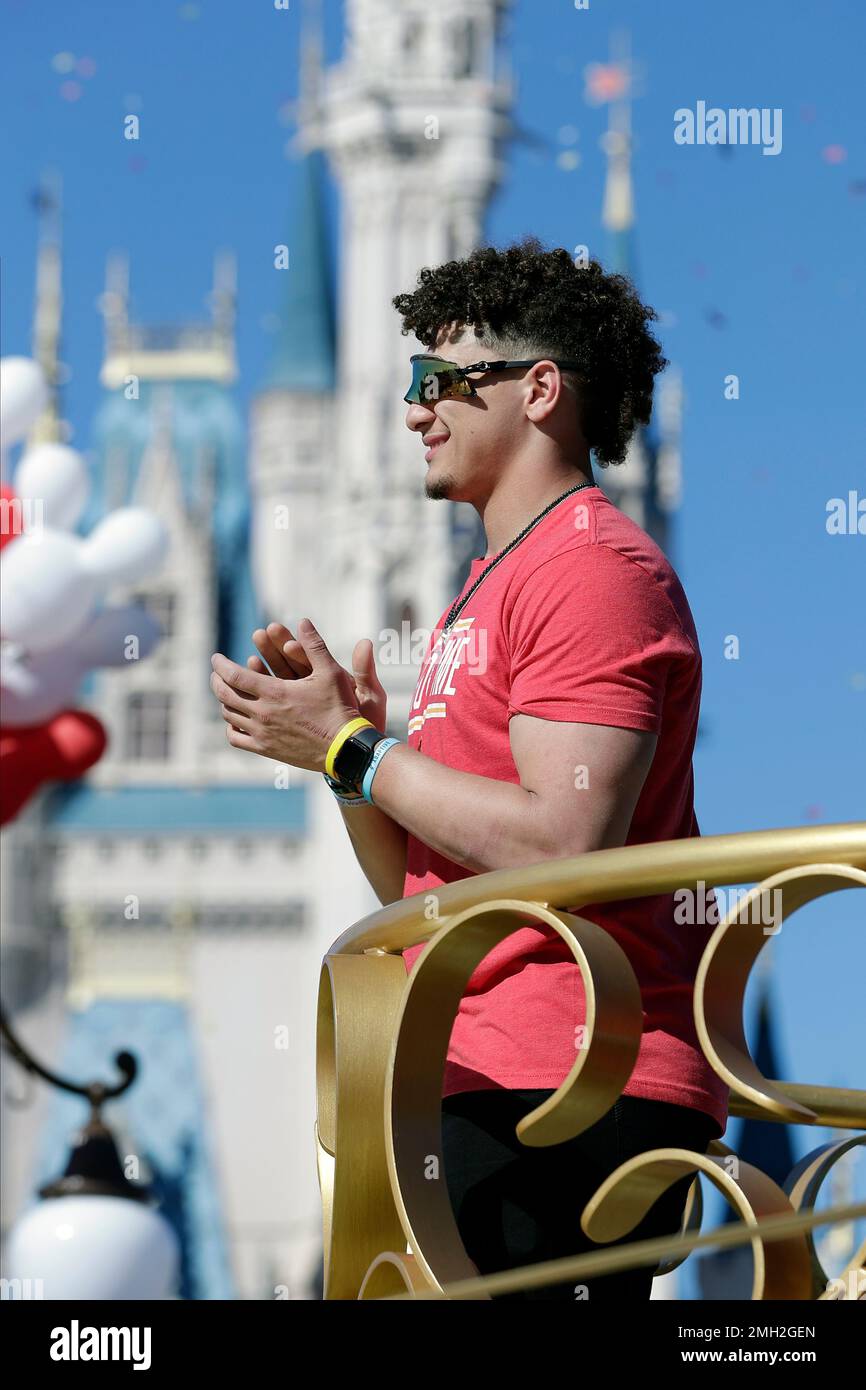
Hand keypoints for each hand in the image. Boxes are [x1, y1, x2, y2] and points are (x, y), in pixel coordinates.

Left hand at [210, 618, 366, 772]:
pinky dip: (231, 727)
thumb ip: (315, 646)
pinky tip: (235, 720)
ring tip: (226, 692)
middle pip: (226, 695)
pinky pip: (236, 738)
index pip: (234, 676)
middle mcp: (262, 713)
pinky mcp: (266, 749)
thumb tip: (304, 621)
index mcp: (274, 693)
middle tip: (217, 673)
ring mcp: (262, 733)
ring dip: (224, 701)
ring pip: (229, 716)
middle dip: (217, 681)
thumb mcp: (331, 672)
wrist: (345, 748)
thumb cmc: (340, 708)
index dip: (221, 665)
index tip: (216, 658)